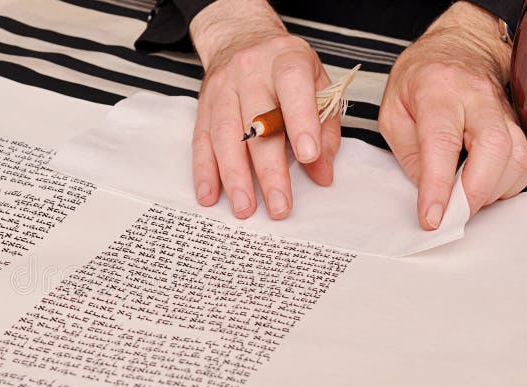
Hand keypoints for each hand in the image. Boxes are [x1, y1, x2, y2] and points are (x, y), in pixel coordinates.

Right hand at [189, 0, 339, 219]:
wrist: (241, 39)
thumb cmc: (284, 68)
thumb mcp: (317, 84)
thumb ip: (324, 128)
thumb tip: (322, 172)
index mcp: (286, 60)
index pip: (293, 88)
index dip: (301, 122)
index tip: (309, 156)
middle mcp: (251, 72)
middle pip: (257, 124)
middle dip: (269, 170)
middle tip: (279, 205)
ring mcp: (223, 90)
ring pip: (226, 136)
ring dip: (235, 177)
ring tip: (245, 208)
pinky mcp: (203, 107)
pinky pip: (201, 141)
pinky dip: (205, 171)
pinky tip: (210, 195)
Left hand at [379, 1, 526, 229]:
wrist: (456, 48)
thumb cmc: (419, 80)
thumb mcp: (392, 113)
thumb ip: (407, 153)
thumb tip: (428, 191)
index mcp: (437, 91)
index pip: (442, 143)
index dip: (439, 185)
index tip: (432, 217)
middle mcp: (477, 98)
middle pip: (495, 149)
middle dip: (475, 193)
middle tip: (453, 215)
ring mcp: (503, 110)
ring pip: (517, 157)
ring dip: (492, 191)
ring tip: (464, 199)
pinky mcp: (518, 123)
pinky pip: (526, 160)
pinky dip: (508, 183)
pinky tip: (484, 185)